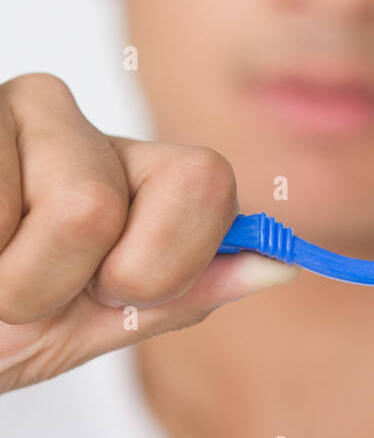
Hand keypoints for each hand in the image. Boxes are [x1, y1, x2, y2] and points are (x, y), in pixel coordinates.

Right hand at [0, 73, 293, 392]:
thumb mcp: (76, 330)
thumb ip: (170, 296)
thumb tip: (281, 262)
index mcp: (122, 172)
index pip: (209, 182)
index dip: (167, 260)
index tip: (112, 293)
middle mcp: (71, 122)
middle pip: (124, 205)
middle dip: (62, 286)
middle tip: (7, 291)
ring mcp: (8, 107)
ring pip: (77, 210)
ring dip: (7, 281)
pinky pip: (1, 206)